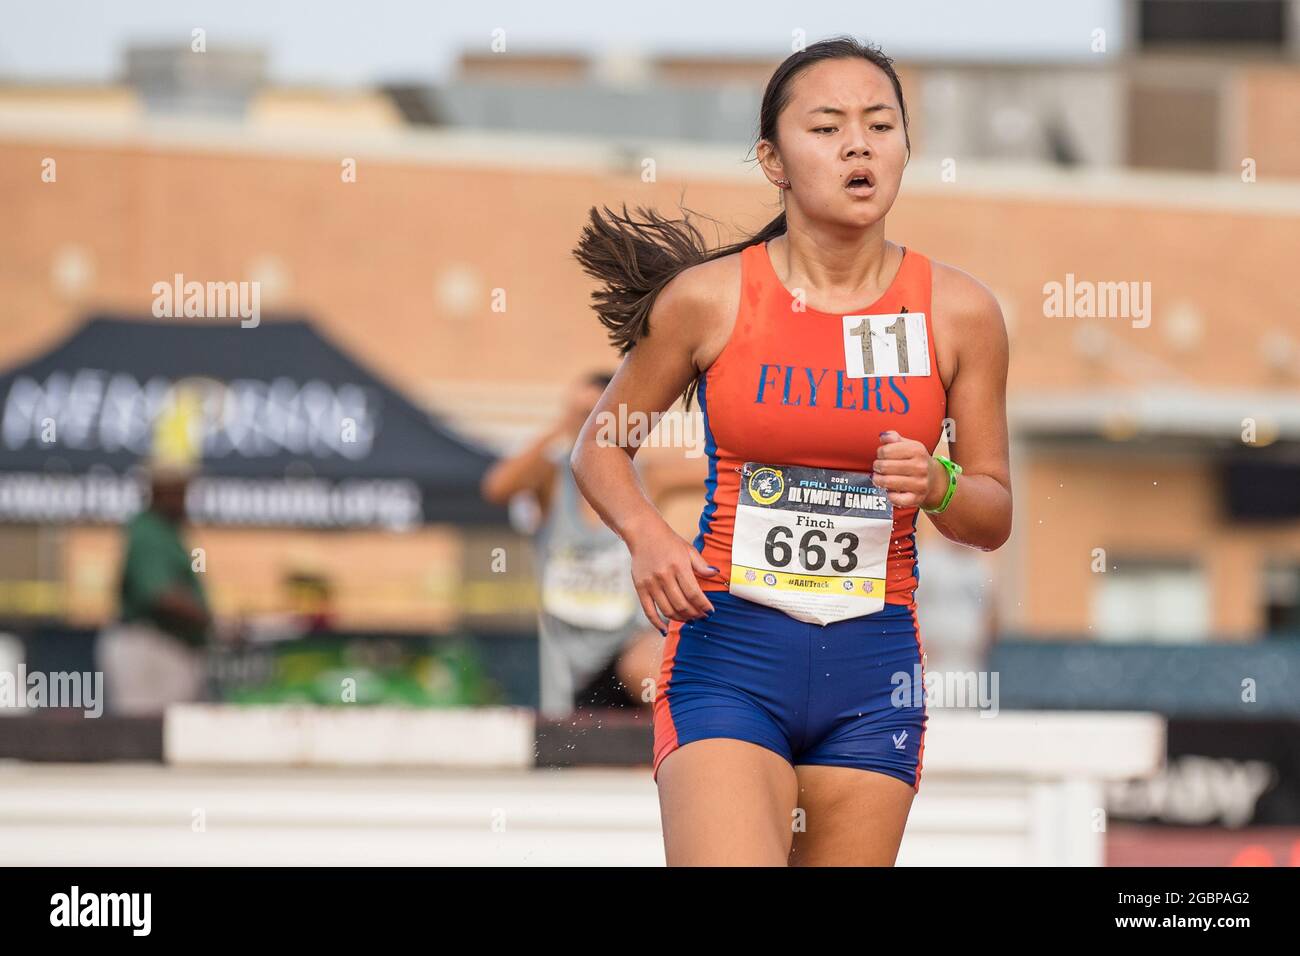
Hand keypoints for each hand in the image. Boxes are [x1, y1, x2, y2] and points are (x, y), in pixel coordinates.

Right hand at [624, 515, 720, 633]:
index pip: (694, 593)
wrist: (644, 533)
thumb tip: (716, 575)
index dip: (704, 606)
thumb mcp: (688, 550)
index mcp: (679, 566)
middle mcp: (664, 576)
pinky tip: (664, 630)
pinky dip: (657, 623)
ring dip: (680, 619)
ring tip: (689, 620)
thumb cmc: (669, 542)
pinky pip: (648, 611)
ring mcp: (651, 583)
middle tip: (701, 617)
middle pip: (682, 604)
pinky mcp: (640, 588)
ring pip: (668, 610)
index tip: (710, 612)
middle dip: (695, 614)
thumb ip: (701, 564)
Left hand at [872, 430, 943, 509]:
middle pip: (885, 466)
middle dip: (877, 466)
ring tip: (878, 478)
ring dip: (878, 480)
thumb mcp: (908, 445)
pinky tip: (890, 490)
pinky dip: (889, 495)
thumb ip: (893, 438)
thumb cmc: (916, 461)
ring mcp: (919, 483)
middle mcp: (920, 467)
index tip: (881, 455)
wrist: (934, 479)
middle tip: (878, 467)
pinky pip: (896, 499)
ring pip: (888, 482)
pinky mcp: (917, 498)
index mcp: (917, 450)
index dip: (880, 452)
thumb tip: (883, 437)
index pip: (886, 450)